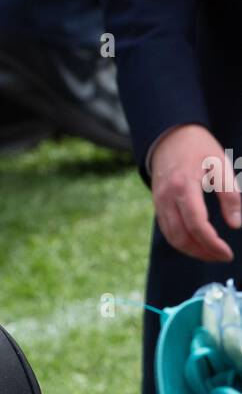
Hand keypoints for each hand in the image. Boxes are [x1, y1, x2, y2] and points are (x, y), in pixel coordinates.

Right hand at [150, 125, 240, 261]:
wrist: (170, 137)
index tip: (227, 252)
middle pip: (181, 237)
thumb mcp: (220, 164)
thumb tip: (236, 223)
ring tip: (211, 254)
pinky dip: (182, 242)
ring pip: (172, 238)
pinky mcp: (158, 205)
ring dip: (192, 251)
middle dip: (202, 252)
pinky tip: (197, 243)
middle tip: (222, 256)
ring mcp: (159, 203)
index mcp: (183, 186)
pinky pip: (167, 230)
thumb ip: (230, 193)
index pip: (196, 224)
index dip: (212, 243)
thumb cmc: (198, 148)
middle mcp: (167, 198)